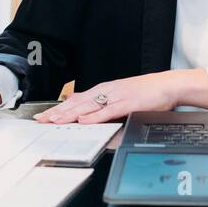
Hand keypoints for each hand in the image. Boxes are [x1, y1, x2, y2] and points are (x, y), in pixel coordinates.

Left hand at [34, 71, 181, 123]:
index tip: (44, 115)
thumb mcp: (119, 95)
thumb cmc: (144, 92)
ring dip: (70, 114)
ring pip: (88, 106)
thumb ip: (102, 102)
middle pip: (77, 103)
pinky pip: (108, 111)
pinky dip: (95, 116)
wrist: (166, 85)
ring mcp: (116, 97)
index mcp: (103, 90)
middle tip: (42, 120)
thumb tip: (84, 110)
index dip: (59, 108)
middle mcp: (106, 91)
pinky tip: (84, 121)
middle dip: (58, 112)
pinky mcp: (127, 103)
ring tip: (55, 120)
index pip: (76, 100)